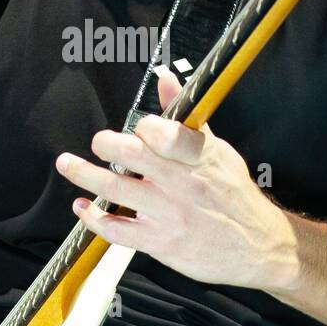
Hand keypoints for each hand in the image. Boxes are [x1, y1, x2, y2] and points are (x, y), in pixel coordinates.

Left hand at [54, 65, 296, 290]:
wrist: (259, 247)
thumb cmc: (235, 195)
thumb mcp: (219, 152)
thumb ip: (185, 119)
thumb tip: (163, 79)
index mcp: (200, 157)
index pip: (167, 134)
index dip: (147, 127)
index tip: (139, 127)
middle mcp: (184, 184)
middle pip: (134, 157)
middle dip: (107, 145)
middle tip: (97, 141)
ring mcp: (170, 215)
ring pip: (117, 190)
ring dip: (86, 175)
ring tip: (67, 164)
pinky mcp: (161, 243)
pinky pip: (118, 230)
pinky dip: (94, 218)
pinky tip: (82, 207)